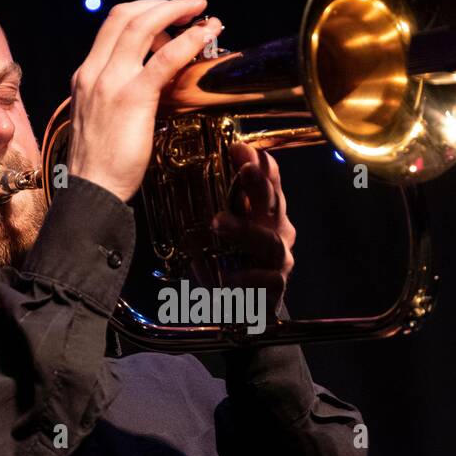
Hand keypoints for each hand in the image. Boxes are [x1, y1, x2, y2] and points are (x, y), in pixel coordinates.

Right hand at [67, 0, 222, 200]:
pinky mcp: (133, 98)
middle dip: (162, 4)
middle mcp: (94, 72)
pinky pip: (164, 59)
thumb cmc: (102, 166)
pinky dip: (188, 42)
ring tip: (203, 13)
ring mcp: (111, 83)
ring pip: (143, 27)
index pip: (112, 25)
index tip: (167, 14)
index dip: (143, 11)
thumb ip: (118, 96)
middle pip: (126, 15)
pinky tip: (205, 37)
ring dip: (177, 11)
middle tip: (191, 5)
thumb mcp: (102, 119)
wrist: (92, 191)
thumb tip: (152, 84)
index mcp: (86, 76)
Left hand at [207, 142, 296, 317]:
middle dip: (260, 183)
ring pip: (270, 241)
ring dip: (244, 230)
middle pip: (275, 201)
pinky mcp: (276, 286)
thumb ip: (206, 204)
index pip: (268, 179)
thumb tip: (177, 170)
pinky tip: (229, 277)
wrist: (240, 309)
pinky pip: (268, 279)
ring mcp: (279, 259)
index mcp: (264, 211)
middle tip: (244, 168)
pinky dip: (246, 277)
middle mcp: (277, 230)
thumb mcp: (213, 230)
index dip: (258, 161)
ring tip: (218, 223)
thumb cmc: (226, 264)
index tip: (239, 147)